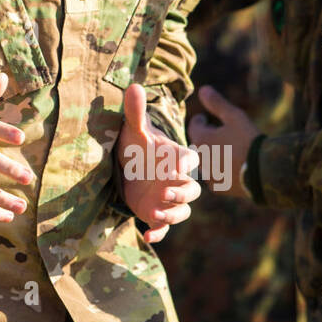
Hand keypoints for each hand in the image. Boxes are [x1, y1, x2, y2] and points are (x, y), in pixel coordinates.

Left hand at [116, 83, 200, 242]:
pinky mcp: (158, 213)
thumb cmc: (137, 146)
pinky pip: (164, 227)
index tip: (174, 168)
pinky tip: (147, 236)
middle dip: (182, 194)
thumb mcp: (133, 130)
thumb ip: (135, 111)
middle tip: (165, 192)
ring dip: (172, 214)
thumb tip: (134, 85)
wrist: (128, 166)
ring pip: (182, 211)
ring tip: (155, 214)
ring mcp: (170, 198)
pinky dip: (159, 233)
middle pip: (192, 190)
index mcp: (176, 157)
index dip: (185, 164)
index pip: (190, 159)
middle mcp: (178, 180)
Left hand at [187, 85, 260, 199]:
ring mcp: (208, 175)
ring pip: (205, 161)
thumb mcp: (233, 116)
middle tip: (215, 133)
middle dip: (205, 138)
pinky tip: (231, 167)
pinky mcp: (219, 188)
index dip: (200, 121)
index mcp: (200, 139)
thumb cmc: (248, 140)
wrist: (264, 172)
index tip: (205, 118)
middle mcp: (199, 158)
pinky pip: (215, 176)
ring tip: (225, 150)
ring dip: (212, 155)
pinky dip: (220, 170)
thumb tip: (203, 89)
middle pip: (198, 144)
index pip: (194, 126)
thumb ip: (217, 103)